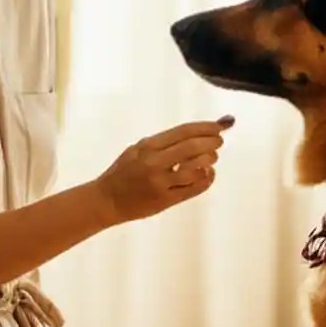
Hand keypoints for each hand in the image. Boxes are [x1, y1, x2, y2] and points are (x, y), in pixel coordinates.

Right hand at [92, 115, 234, 224]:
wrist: (106, 200)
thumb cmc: (124, 172)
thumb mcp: (137, 149)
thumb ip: (163, 142)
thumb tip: (195, 131)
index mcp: (147, 147)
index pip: (183, 131)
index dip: (205, 127)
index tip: (219, 126)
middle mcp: (154, 163)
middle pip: (193, 148)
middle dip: (212, 142)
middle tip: (219, 141)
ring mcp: (161, 183)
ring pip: (196, 168)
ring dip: (210, 160)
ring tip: (212, 157)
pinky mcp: (166, 200)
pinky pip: (194, 189)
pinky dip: (206, 179)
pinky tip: (208, 173)